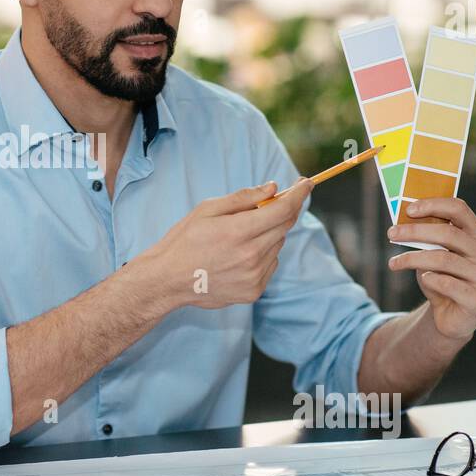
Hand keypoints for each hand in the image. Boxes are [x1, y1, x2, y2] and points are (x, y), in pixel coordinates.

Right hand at [136, 177, 313, 309]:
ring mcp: (254, 276)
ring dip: (268, 235)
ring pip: (278, 245)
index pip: (283, 209)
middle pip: (284, 226)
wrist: (168, 280)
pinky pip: (271, 264)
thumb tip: (273, 188)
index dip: (299, 194)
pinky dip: (263, 255)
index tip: (306, 183)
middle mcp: (251, 256)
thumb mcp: (207, 209)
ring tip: (239, 237)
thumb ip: (243, 198)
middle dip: (282, 211)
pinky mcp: (254, 291)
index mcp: (238, 231)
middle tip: (270, 203)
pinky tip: (238, 256)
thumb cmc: (184, 240)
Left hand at [387, 198, 475, 341]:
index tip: (408, 210)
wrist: (451, 315)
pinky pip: (447, 284)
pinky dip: (429, 279)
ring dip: (413, 258)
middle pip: (449, 234)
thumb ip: (426, 237)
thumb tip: (402, 221)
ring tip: (394, 262)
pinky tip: (422, 279)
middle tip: (391, 233)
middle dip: (415, 231)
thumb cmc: (441, 276)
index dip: (433, 205)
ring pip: (444, 259)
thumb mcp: (432, 254)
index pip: (459, 210)